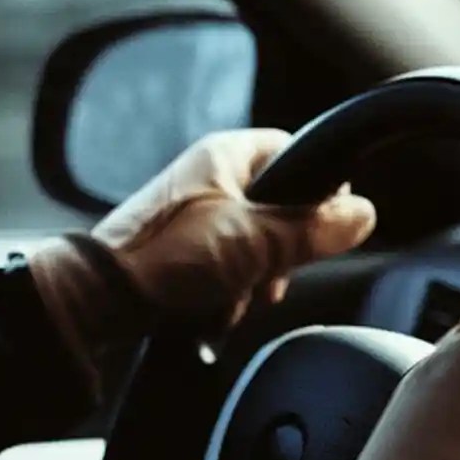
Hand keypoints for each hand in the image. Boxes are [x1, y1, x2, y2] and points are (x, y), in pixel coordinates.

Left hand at [29, 129, 375, 377]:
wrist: (97, 303)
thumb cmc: (162, 259)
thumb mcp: (253, 243)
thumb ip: (312, 229)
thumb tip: (362, 215)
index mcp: (226, 156)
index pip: (298, 152)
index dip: (319, 189)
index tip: (323, 225)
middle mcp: (212, 180)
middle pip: (283, 210)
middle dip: (283, 252)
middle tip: (270, 271)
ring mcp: (197, 219)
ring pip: (259, 248)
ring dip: (256, 280)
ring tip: (236, 295)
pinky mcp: (185, 256)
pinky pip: (231, 272)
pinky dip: (230, 294)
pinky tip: (216, 307)